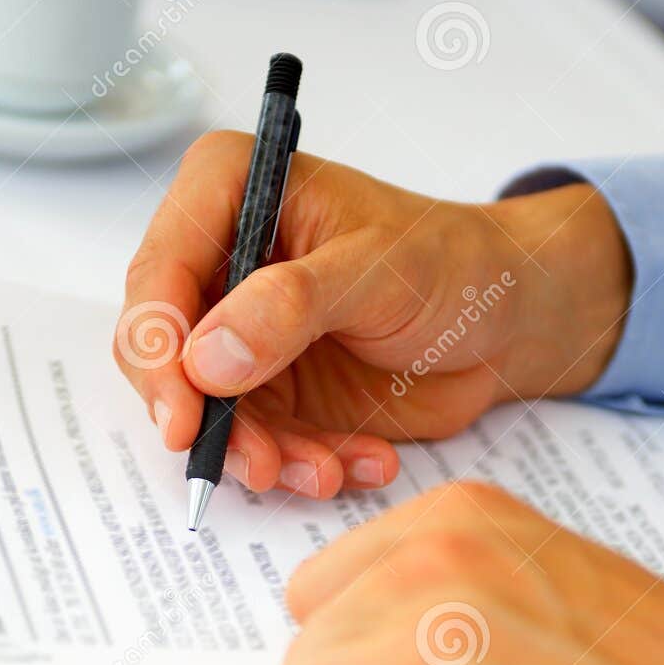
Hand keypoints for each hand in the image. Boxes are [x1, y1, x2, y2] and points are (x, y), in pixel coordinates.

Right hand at [115, 133, 630, 500]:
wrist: (506, 319)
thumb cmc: (450, 262)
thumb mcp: (376, 271)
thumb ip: (288, 308)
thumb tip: (205, 360)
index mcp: (229, 192)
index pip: (159, 274)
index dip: (158, 351)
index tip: (183, 417)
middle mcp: (222, 262)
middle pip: (165, 354)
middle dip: (211, 421)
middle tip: (258, 465)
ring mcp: (241, 333)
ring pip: (211, 414)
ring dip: (265, 456)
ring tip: (326, 472)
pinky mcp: (272, 392)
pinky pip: (261, 444)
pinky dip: (305, 466)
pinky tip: (362, 464)